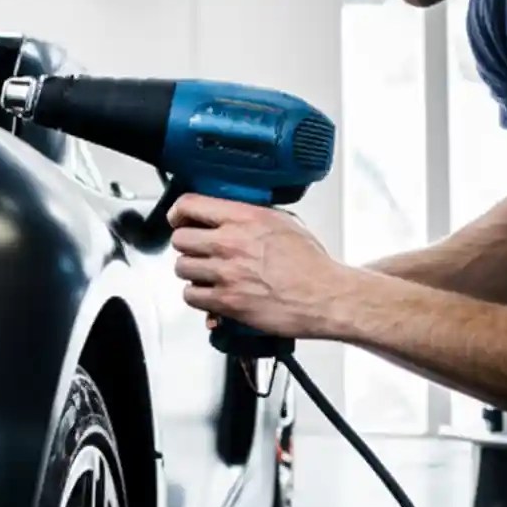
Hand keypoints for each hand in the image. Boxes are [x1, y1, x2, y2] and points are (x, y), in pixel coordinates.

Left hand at [168, 194, 357, 339]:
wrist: (327, 297)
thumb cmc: (312, 265)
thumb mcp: (283, 222)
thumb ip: (250, 216)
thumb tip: (227, 214)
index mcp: (245, 218)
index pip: (190, 204)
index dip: (179, 213)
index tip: (180, 219)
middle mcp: (231, 242)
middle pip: (179, 238)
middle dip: (187, 245)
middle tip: (197, 250)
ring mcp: (226, 273)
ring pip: (182, 268)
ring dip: (192, 272)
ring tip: (207, 274)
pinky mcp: (226, 301)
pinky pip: (191, 295)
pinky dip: (197, 296)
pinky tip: (210, 293)